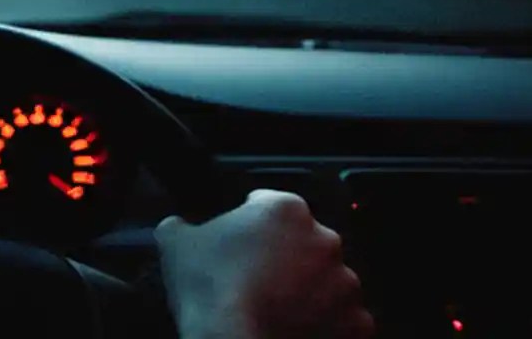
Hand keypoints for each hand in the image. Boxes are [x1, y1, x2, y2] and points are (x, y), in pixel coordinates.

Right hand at [155, 189, 373, 338]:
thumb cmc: (209, 288)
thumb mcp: (175, 243)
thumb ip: (181, 225)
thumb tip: (178, 227)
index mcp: (285, 209)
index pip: (266, 205)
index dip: (247, 225)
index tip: (235, 246)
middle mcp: (324, 239)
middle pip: (302, 242)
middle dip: (283, 259)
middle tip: (254, 281)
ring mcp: (345, 283)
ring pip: (325, 282)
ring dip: (307, 292)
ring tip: (274, 311)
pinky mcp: (356, 323)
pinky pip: (341, 320)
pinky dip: (323, 325)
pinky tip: (293, 331)